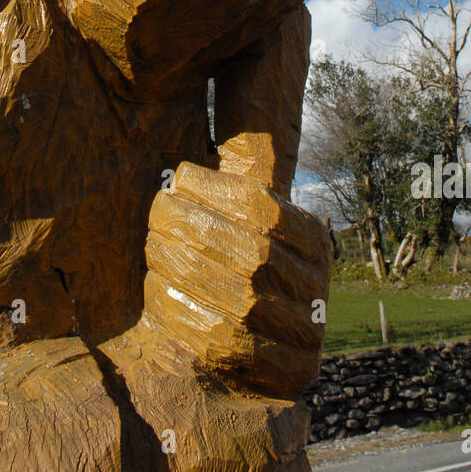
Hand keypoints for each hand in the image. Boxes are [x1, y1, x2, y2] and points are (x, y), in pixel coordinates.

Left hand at [141, 161, 329, 394]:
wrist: (247, 350)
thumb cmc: (227, 265)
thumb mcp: (238, 219)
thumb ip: (235, 179)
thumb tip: (229, 97)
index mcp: (311, 237)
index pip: (264, 208)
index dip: (215, 190)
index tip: (176, 178)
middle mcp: (318, 283)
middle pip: (251, 253)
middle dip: (194, 230)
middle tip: (156, 216)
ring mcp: (309, 331)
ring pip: (241, 301)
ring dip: (185, 273)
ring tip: (153, 251)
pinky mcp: (292, 373)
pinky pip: (231, 347)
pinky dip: (188, 320)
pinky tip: (161, 297)